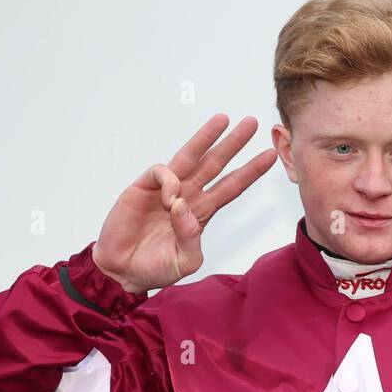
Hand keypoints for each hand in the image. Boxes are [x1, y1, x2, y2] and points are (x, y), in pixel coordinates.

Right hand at [92, 114, 277, 291]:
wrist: (122, 271)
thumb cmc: (154, 268)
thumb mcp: (184, 262)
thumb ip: (190, 238)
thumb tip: (184, 208)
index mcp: (201, 213)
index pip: (230, 187)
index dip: (249, 172)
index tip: (269, 156)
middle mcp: (187, 197)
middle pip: (215, 164)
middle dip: (233, 144)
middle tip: (252, 124)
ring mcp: (166, 190)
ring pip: (191, 157)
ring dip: (206, 138)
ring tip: (223, 120)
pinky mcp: (143, 187)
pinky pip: (162, 172)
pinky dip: (169, 180)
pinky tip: (170, 197)